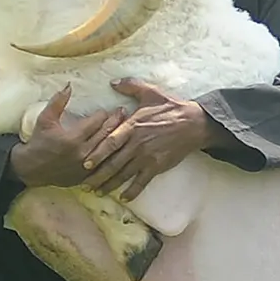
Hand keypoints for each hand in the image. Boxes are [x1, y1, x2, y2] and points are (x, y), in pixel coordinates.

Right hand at [9, 86, 127, 188]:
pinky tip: (119, 149)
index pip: (96, 122)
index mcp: (73, 138)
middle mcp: (82, 153)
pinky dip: (113, 157)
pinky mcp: (87, 177)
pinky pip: (105, 166)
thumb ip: (58, 101)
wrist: (31, 169)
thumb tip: (69, 85)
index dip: (104, 114)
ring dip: (118, 138)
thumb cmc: (39, 142)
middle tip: (123, 113)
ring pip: (109, 151)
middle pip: (106, 135)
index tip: (109, 109)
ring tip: (126, 128)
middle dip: (116, 122)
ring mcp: (86, 167)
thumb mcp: (45, 119)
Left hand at [80, 79, 214, 199]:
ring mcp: (147, 157)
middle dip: (98, 175)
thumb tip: (113, 82)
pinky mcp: (157, 166)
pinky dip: (132, 191)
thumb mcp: (150, 92)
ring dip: (110, 185)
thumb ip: (130, 86)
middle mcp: (137, 144)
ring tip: (98, 192)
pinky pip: (142, 181)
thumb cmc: (171, 107)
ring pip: (124, 174)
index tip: (84, 164)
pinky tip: (124, 198)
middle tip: (85, 184)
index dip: (97, 154)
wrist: (194, 123)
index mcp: (132, 126)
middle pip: (113, 163)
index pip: (110, 143)